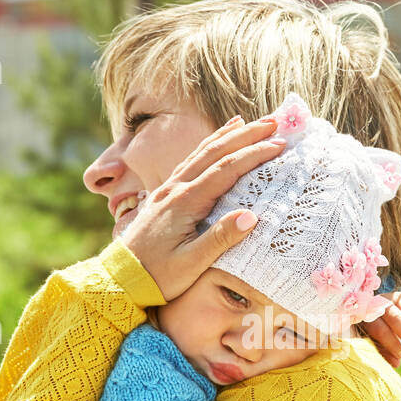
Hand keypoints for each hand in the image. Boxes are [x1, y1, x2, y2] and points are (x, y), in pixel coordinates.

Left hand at [119, 115, 287, 301]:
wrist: (121, 278)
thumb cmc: (158, 275)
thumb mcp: (192, 264)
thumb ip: (220, 238)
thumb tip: (252, 217)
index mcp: (186, 202)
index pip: (226, 169)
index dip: (254, 154)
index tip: (279, 144)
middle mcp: (176, 189)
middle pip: (215, 152)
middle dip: (246, 134)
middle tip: (274, 123)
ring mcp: (169, 189)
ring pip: (201, 152)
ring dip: (228, 135)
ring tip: (250, 122)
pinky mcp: (165, 195)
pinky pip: (190, 162)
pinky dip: (208, 146)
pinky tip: (216, 142)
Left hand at [361, 291, 400, 367]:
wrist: (373, 310)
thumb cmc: (374, 332)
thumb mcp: (374, 342)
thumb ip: (383, 352)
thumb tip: (396, 363)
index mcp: (368, 317)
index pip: (380, 329)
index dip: (391, 343)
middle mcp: (381, 304)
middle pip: (396, 318)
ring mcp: (395, 298)